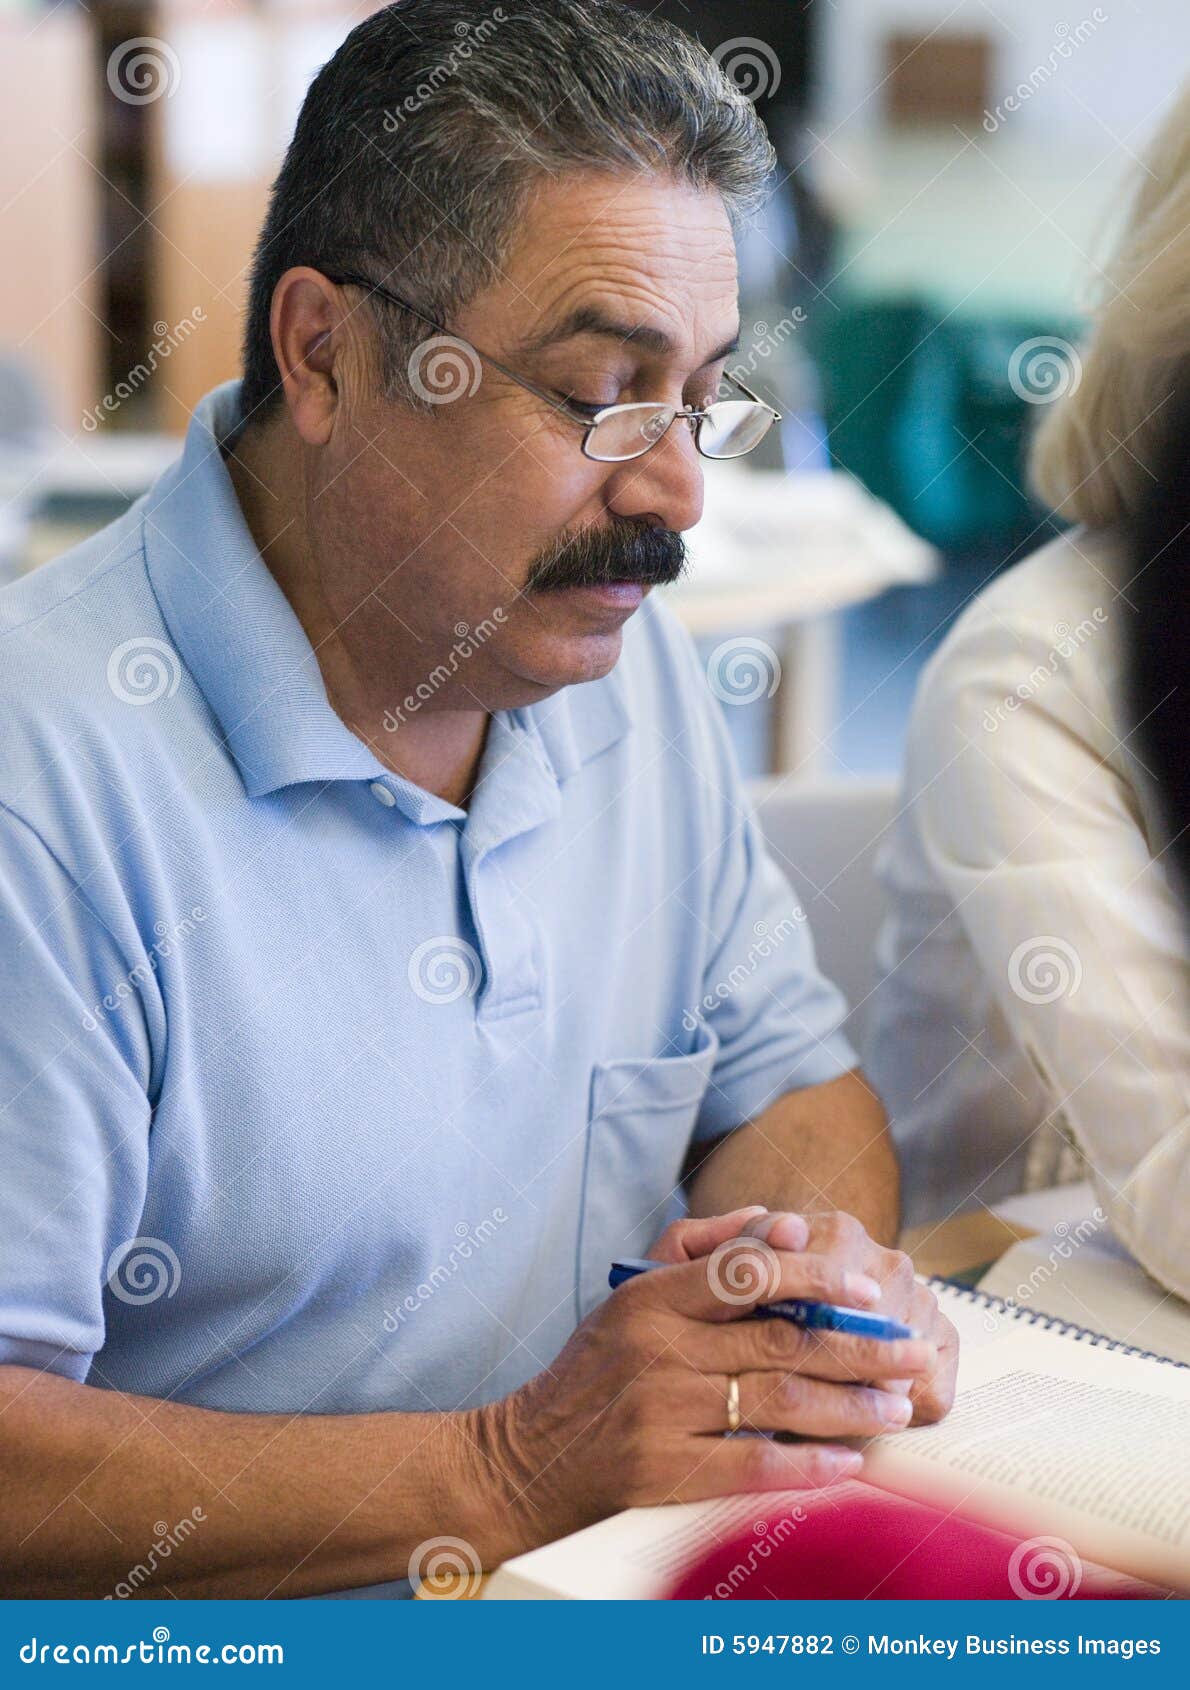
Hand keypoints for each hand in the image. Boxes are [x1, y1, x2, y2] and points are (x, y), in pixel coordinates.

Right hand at [478, 1211, 937, 1556]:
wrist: (531, 1453)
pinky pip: (752, 1467)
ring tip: (895, 1406)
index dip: (815, 1278)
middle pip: (779, 1342)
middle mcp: (658, 1349)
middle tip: (910, 1351)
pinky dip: (807, 1467)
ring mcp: (661, 1412)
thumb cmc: (595, 1367)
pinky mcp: (664, 1471)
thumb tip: (778, 1223)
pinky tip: (849, 1464)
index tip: (868, 1291)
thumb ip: (703, 1251)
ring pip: (777, 1403)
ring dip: (848, 1406)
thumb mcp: (633, 1293)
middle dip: (857, 1348)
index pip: (747, 1273)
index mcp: (653, 1297)